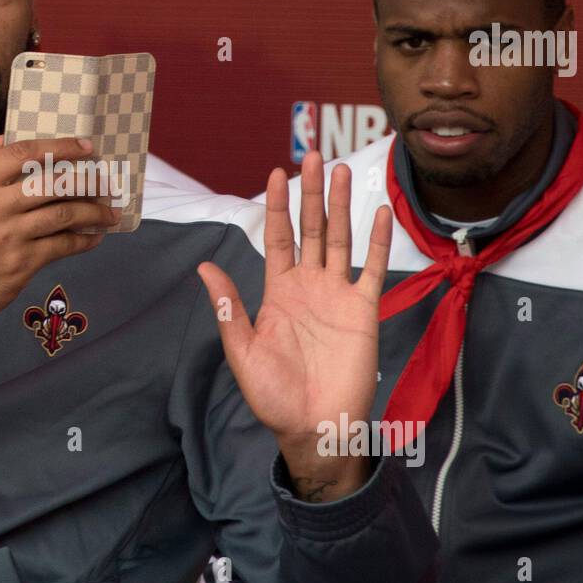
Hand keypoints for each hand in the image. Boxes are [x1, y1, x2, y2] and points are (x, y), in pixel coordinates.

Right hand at [0, 135, 120, 324]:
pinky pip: (62, 245)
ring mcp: (7, 236)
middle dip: (85, 179)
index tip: (85, 146)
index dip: (59, 147)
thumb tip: (2, 139)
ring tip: (109, 211)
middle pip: (50, 182)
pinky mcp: (20, 263)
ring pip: (63, 213)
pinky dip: (84, 240)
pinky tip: (94, 237)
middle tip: (105, 180)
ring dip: (93, 211)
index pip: (21, 153)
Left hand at [197, 153, 391, 501]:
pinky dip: (377, 240)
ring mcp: (338, 295)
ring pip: (339, 239)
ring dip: (341, 205)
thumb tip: (204, 267)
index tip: (275, 173)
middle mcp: (308, 286)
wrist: (314, 427)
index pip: (276, 238)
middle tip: (312, 155)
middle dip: (310, 193)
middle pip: (309, 228)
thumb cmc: (274, 396)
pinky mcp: (364, 310)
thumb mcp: (242, 349)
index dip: (276, 206)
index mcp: (277, 292)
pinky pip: (373, 268)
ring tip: (341, 170)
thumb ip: (229, 306)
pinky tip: (378, 211)